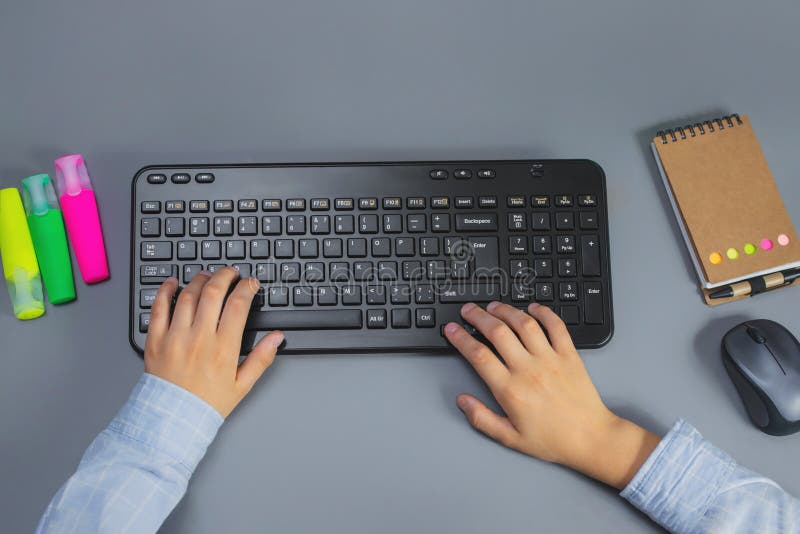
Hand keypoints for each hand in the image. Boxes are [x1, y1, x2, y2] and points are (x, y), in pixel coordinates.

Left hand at [144, 267, 283, 417]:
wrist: (172, 421)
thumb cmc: (206, 404)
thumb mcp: (242, 385)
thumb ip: (261, 358)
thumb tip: (277, 338)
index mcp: (223, 349)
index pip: (238, 305)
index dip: (247, 288)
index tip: (251, 283)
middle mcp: (199, 339)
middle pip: (213, 293)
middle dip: (224, 276)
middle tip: (230, 272)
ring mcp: (175, 337)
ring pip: (187, 296)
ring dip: (199, 280)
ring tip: (207, 276)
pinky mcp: (155, 340)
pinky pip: (158, 308)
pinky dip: (165, 291)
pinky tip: (173, 283)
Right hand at [444, 302, 659, 488]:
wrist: (591, 439)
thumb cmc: (553, 440)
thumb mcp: (510, 438)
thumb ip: (482, 419)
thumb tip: (462, 401)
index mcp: (511, 390)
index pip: (478, 355)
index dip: (460, 338)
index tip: (451, 330)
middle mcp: (529, 370)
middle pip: (497, 332)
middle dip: (478, 316)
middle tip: (468, 310)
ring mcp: (550, 359)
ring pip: (523, 324)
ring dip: (506, 310)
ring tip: (494, 306)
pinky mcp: (570, 355)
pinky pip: (556, 326)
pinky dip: (544, 312)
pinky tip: (533, 308)